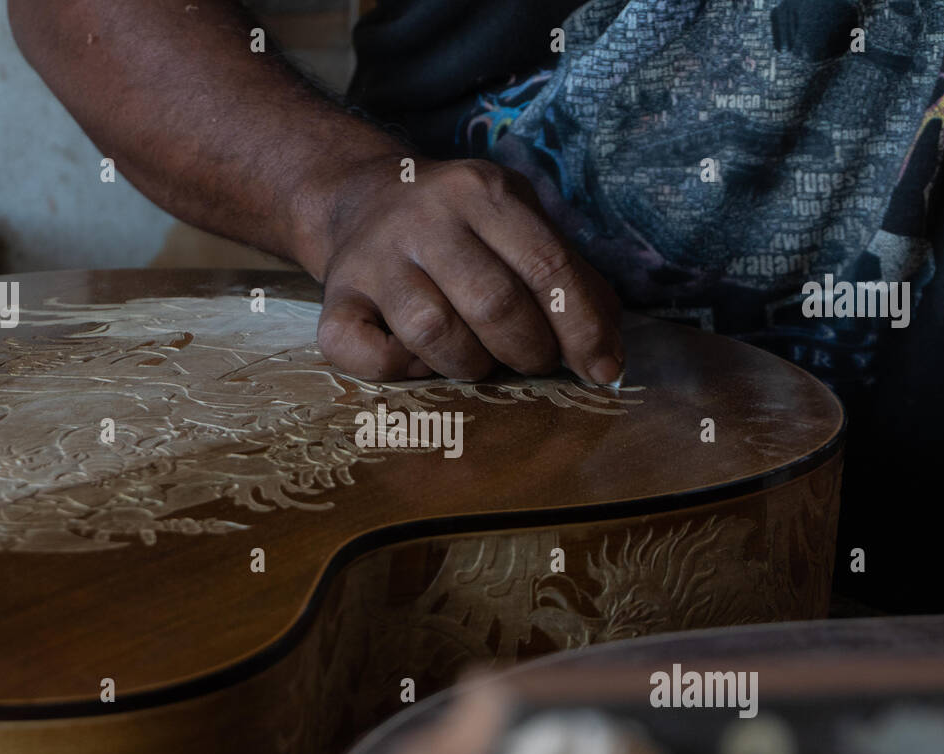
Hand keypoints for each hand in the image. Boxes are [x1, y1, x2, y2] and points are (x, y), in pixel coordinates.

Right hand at [303, 155, 624, 382]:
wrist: (361, 199)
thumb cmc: (460, 224)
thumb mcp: (519, 221)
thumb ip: (569, 276)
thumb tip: (609, 353)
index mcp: (480, 192)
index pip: (547, 268)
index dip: (583, 329)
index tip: (602, 369)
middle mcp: (423, 218)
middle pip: (493, 304)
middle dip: (528, 350)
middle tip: (532, 360)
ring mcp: (373, 259)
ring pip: (433, 333)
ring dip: (470, 365)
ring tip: (479, 359)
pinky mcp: (334, 298)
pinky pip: (369, 355)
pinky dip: (402, 372)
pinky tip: (419, 360)